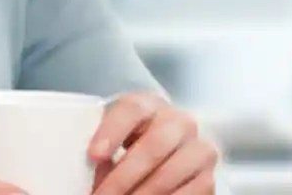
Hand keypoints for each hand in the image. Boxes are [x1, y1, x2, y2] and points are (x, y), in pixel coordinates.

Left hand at [87, 91, 219, 194]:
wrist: (172, 154)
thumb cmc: (131, 146)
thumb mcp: (114, 140)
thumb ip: (102, 151)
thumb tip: (83, 174)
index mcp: (149, 105)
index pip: (131, 109)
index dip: (112, 131)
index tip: (93, 156)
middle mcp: (179, 121)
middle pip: (153, 145)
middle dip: (123, 177)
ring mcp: (198, 148)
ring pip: (169, 173)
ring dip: (141, 194)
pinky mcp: (208, 176)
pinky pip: (187, 193)